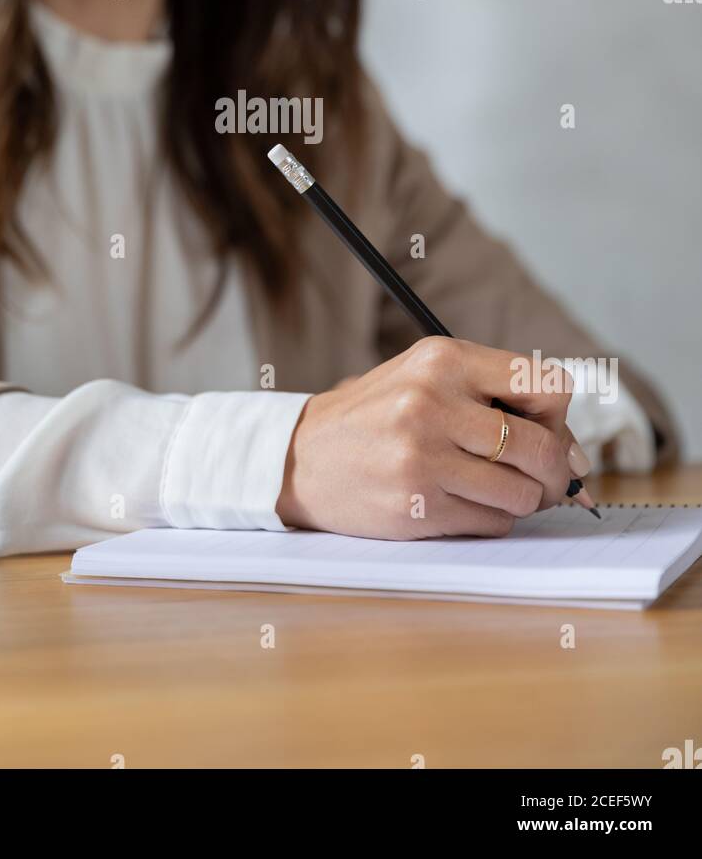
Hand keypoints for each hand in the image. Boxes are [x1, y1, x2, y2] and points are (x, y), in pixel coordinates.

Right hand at [276, 335, 585, 539]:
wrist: (302, 456)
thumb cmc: (378, 416)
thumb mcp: (428, 380)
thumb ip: (498, 400)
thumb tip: (579, 458)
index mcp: (443, 359)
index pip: (549, 386)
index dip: (560, 417)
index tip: (546, 432)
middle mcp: (434, 402)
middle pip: (543, 447)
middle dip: (555, 472)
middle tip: (544, 480)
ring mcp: (424, 456)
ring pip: (524, 493)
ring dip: (521, 500)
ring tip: (490, 488)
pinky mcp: (417, 505)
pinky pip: (494, 522)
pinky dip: (491, 519)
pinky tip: (460, 503)